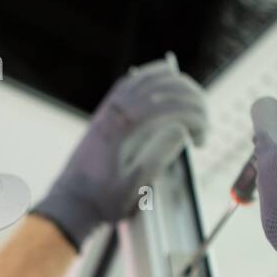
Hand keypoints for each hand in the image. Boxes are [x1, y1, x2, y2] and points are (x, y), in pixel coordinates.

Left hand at [32, 54, 208, 250]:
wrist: (71, 201)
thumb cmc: (102, 200)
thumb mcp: (133, 188)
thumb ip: (157, 159)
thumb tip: (180, 130)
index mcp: (123, 128)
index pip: (169, 107)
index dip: (194, 117)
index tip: (203, 137)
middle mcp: (116, 112)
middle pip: (162, 87)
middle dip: (191, 98)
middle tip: (205, 120)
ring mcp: (109, 109)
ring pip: (147, 79)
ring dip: (176, 84)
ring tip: (195, 99)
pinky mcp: (105, 112)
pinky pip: (130, 82)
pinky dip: (151, 75)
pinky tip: (165, 76)